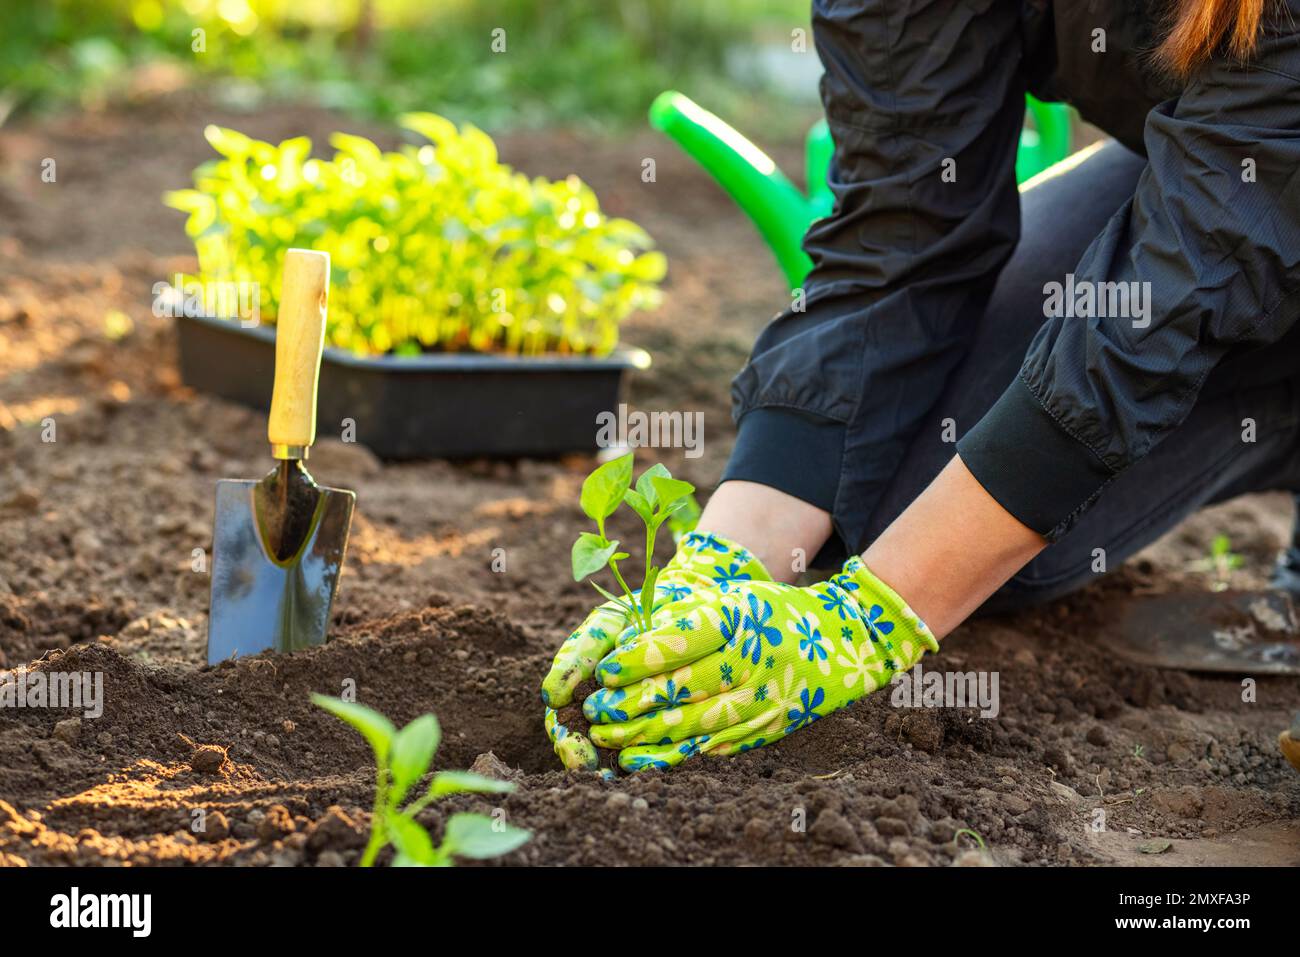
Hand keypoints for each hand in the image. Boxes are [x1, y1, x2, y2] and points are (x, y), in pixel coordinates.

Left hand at [581, 556, 937, 770]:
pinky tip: (642, 756)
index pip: (682, 641)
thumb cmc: (769, 612)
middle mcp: (753, 660)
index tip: (607, 671)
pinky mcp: (767, 728)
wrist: (843, 640)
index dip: (640, 658)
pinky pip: (714, 745)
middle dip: (631, 702)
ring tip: (608, 735)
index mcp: (740, 618)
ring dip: (644, 733)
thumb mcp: (731, 599)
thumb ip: (682, 620)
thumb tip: (623, 648)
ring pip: (694, 723)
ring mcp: (763, 698)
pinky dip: (674, 753)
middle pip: (683, 687)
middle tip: (595, 709)